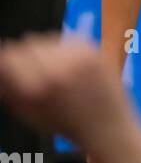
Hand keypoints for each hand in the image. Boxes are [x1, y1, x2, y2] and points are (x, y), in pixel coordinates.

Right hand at [0, 34, 140, 162]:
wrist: (107, 124)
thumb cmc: (66, 124)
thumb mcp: (30, 114)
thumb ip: (9, 89)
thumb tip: (1, 66)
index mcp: (38, 88)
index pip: (9, 57)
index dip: (6, 62)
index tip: (6, 66)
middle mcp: (56, 66)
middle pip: (25, 44)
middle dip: (23, 56)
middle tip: (29, 71)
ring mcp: (76, 52)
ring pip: (44, 38)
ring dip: (42, 50)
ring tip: (50, 70)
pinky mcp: (91, 45)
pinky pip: (63, 38)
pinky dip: (60, 49)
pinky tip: (67, 65)